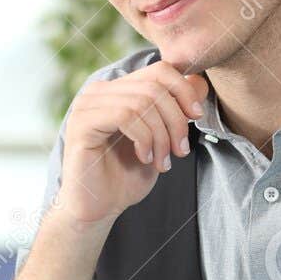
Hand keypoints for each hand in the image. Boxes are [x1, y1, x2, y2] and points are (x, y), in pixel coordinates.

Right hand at [56, 62, 208, 223]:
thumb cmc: (126, 175)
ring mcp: (86, 106)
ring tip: (163, 160)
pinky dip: (144, 138)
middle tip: (180, 150)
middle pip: (154, 86)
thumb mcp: (160, 140)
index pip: (159, 70)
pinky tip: (144, 158)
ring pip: (142, 101)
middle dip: (176, 120)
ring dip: (161, 135)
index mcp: (117, 91)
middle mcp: (98, 92)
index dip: (184, 90)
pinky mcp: (80, 124)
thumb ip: (175, 111)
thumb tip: (199, 82)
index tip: (196, 117)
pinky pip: (124, 115)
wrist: (98, 208)